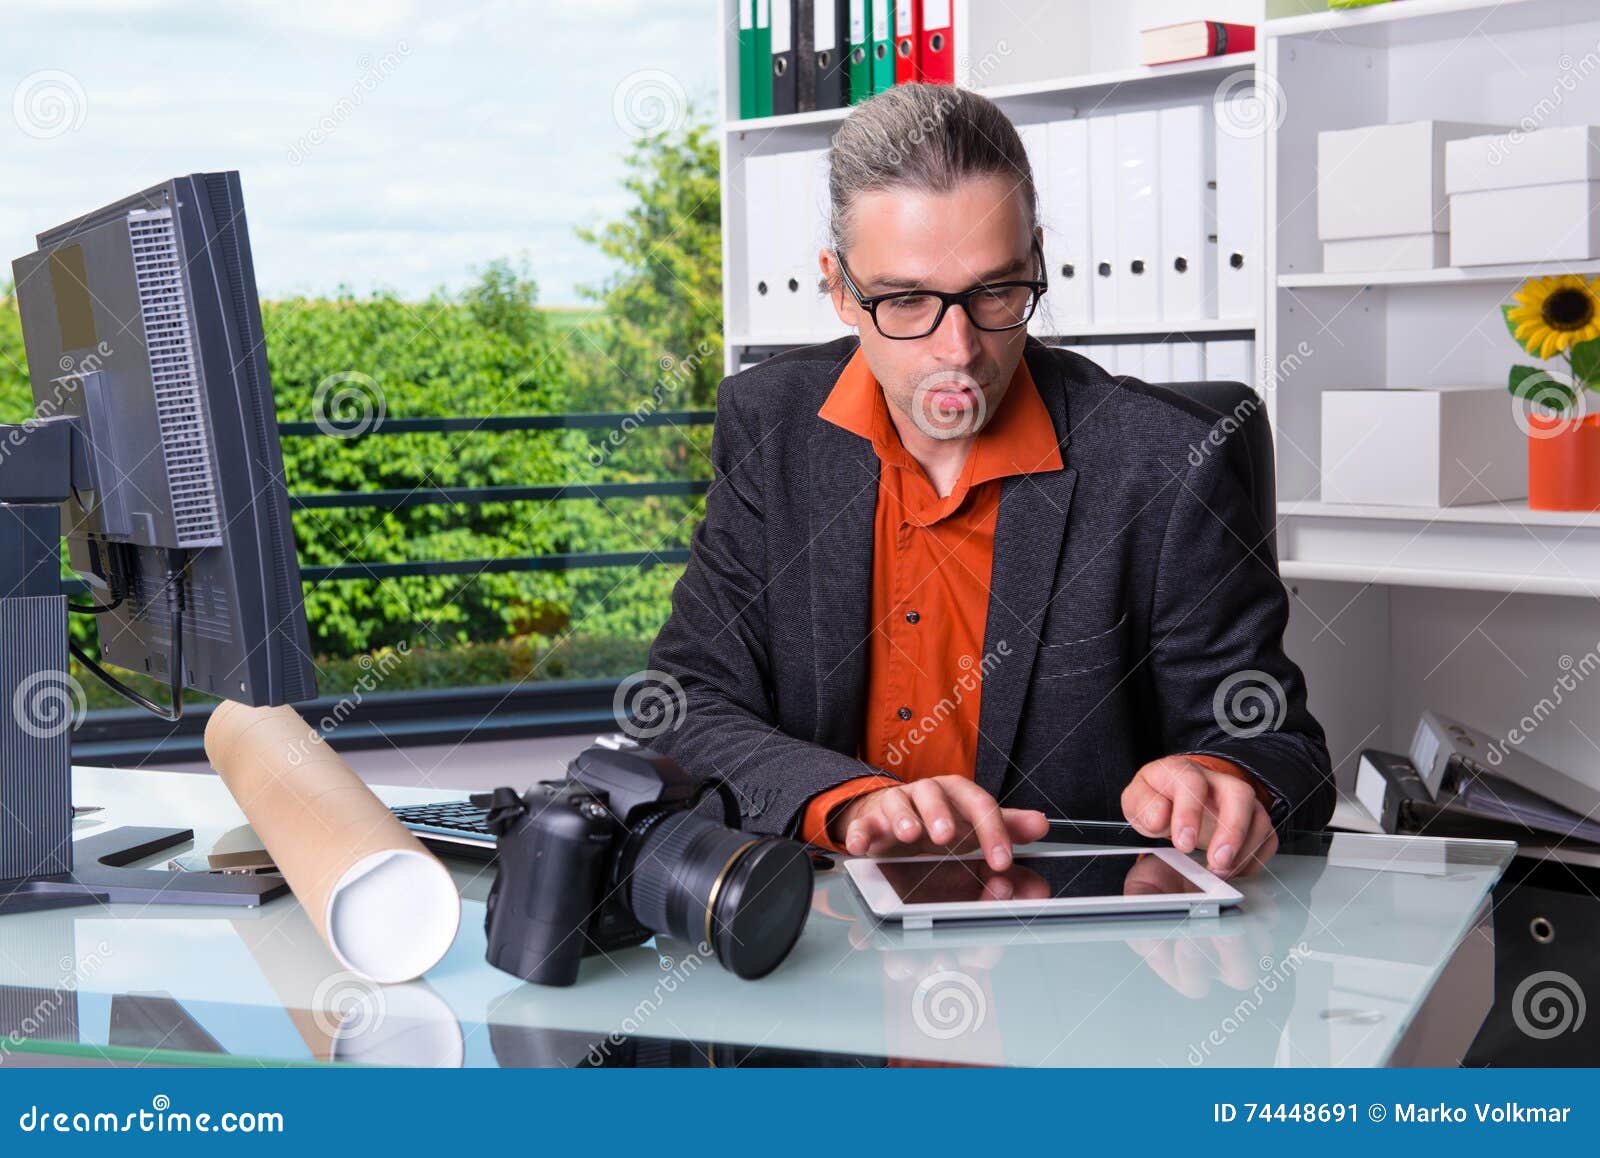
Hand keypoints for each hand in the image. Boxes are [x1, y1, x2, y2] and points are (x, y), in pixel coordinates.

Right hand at [829, 775, 1049, 869]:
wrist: (893, 829)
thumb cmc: (938, 833)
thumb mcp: (974, 838)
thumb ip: (1006, 838)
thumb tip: (1040, 838)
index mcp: (959, 797)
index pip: (981, 805)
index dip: (994, 832)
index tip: (1002, 862)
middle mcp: (928, 796)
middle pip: (936, 794)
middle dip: (941, 813)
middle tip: (947, 836)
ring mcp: (896, 807)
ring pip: (898, 802)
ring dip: (904, 817)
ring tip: (909, 834)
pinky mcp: (868, 823)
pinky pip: (862, 825)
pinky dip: (859, 834)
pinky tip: (861, 847)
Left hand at [1120, 755, 1277, 876]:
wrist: (1175, 796)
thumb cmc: (1158, 797)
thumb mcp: (1138, 799)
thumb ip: (1143, 805)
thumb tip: (1159, 818)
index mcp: (1183, 771)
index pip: (1192, 783)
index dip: (1189, 813)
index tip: (1182, 843)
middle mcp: (1216, 782)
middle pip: (1238, 794)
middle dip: (1232, 831)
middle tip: (1217, 860)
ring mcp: (1238, 800)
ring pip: (1258, 816)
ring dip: (1245, 849)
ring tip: (1222, 870)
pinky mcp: (1251, 819)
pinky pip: (1267, 836)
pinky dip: (1256, 857)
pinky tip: (1236, 870)